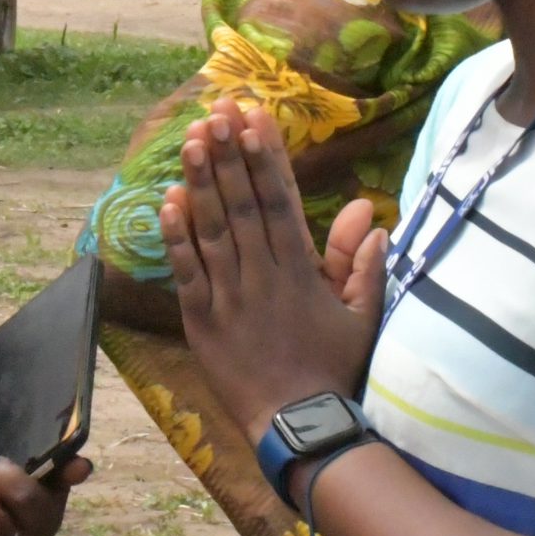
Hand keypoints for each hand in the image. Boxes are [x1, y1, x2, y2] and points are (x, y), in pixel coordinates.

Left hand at [160, 101, 385, 442]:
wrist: (299, 426)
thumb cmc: (333, 369)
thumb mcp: (361, 316)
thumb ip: (361, 264)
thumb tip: (367, 213)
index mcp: (301, 270)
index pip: (281, 200)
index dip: (266, 156)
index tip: (256, 118)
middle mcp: (262, 274)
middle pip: (243, 203)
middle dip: (229, 154)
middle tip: (217, 110)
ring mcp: (229, 296)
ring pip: (212, 229)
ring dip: (200, 182)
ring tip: (191, 138)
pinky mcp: (202, 321)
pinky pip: (186, 272)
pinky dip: (176, 237)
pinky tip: (167, 201)